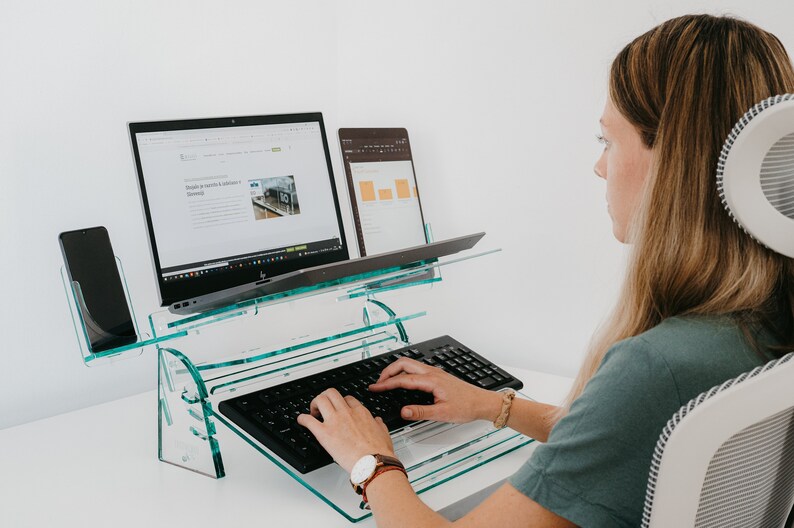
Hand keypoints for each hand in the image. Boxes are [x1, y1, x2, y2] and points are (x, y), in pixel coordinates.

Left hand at [297, 388, 395, 473]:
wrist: (373, 463)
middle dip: (325, 397)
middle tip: (322, 407)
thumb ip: (379, 424)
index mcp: (361, 412)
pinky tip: (301, 420)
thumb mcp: (384, 433)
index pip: (348, 398)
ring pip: (321, 400)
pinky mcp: (324, 433)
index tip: (338, 408)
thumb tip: (378, 421)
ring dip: (314, 403)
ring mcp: (335, 421)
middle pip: (332, 393)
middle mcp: (347, 413)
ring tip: (313, 411)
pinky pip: (308, 420)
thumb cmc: (379, 451)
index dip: (341, 402)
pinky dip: (302, 418)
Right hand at [369, 358, 501, 423]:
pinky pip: (416, 368)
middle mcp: (432, 373)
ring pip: (410, 364)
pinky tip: (403, 381)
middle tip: (378, 383)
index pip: (403, 379)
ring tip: (386, 381)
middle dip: (388, 371)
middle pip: (403, 364)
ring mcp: (435, 372)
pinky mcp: (437, 375)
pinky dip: (404, 372)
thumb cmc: (467, 406)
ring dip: (396, 370)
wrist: (482, 402)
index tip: (375, 388)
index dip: (386, 384)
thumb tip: (403, 411)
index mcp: (431, 380)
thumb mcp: (442, 414)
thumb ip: (421, 412)